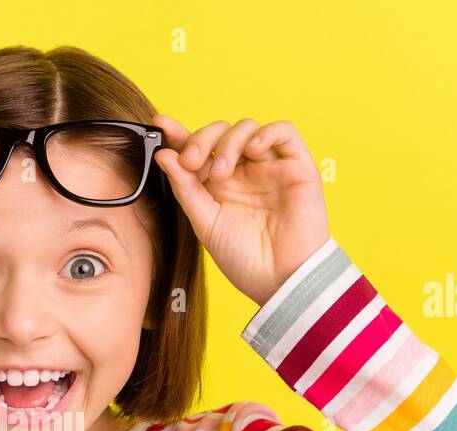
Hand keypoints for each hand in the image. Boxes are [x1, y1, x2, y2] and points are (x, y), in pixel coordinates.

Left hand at [151, 115, 329, 305]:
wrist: (280, 280)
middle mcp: (243, 172)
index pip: (198, 150)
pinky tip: (252, 150)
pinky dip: (266, 132)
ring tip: (221, 172)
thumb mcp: (205, 222)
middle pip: (220, 133)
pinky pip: (284, 132)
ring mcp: (270, 167)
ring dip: (228, 143)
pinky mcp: (297, 167)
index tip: (159, 124)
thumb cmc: (243, 259)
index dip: (179, 134)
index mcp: (218, 185)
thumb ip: (185, 188)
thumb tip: (164, 155)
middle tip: (192, 161)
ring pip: (247, 128)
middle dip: (201, 140)